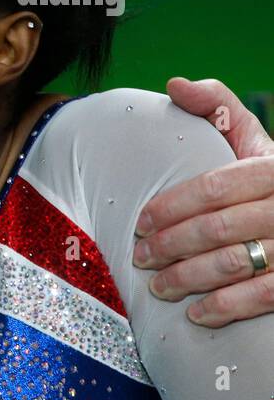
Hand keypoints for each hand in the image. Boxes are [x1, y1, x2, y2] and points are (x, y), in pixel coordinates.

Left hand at [134, 77, 273, 325]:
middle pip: (219, 228)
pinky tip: (197, 314)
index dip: (171, 207)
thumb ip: (217, 107)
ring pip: (236, 263)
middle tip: (140, 258)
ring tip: (159, 287)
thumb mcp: (250, 138)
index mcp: (273, 167)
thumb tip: (174, 84)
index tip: (139, 223)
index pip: (214, 187)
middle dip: (170, 245)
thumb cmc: (269, 178)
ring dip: (190, 278)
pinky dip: (228, 306)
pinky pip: (265, 296)